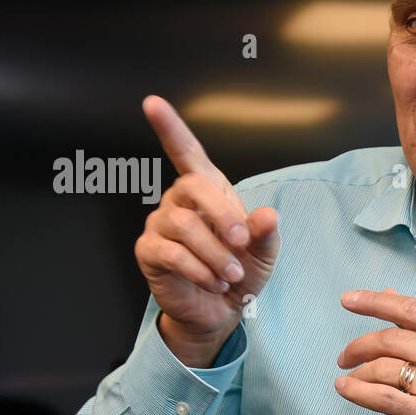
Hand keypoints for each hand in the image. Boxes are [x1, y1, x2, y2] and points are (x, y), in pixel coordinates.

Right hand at [135, 95, 280, 363]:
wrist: (221, 310)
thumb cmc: (240, 273)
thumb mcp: (264, 253)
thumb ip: (266, 233)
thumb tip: (266, 215)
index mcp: (208, 192)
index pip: (186, 152)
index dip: (170, 128)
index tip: (153, 103)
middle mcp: (179, 201)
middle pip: (192, 186)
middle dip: (222, 215)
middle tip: (241, 244)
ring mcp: (160, 225)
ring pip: (184, 225)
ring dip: (215, 254)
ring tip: (231, 275)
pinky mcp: (149, 252)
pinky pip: (172, 253)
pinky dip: (199, 270)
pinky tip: (213, 282)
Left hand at [335, 288, 415, 414]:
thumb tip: (388, 293)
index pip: (414, 310)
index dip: (377, 302)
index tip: (349, 299)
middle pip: (394, 338)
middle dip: (361, 345)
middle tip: (345, 356)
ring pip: (385, 367)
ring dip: (359, 371)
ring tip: (350, 378)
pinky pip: (382, 397)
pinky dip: (357, 391)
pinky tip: (344, 387)